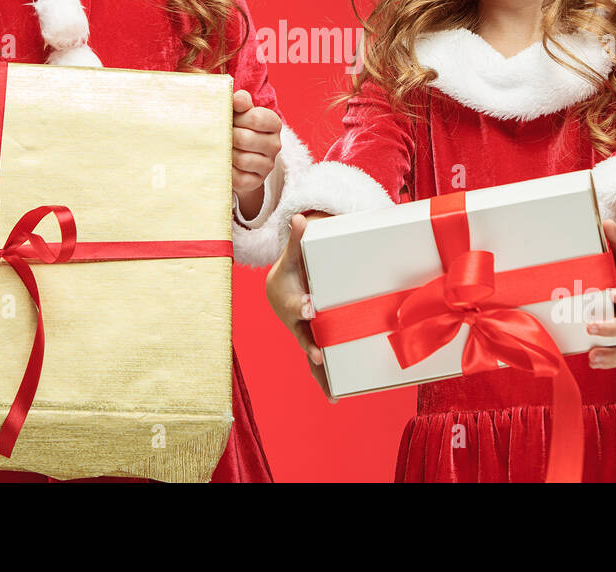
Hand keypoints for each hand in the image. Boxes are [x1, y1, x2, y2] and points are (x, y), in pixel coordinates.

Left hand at [232, 88, 280, 204]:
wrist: (238, 155)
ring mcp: (268, 165)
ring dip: (226, 154)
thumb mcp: (240, 112)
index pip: (256, 118)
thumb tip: (237, 98)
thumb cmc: (237, 127)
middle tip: (220, 135)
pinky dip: (227, 171)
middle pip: (244, 139)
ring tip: (221, 148)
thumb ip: (240, 101)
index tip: (229, 118)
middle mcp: (275, 144)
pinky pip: (239, 179)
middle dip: (227, 136)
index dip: (237, 118)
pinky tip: (224, 163)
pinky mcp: (257, 181)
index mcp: (273, 123)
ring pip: (242, 159)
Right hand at [265, 212, 334, 400]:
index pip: (295, 304)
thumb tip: (298, 218)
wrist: (280, 290)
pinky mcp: (314, 342)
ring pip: (311, 355)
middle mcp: (296, 322)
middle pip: (303, 335)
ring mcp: (305, 335)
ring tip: (332, 391)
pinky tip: (335, 396)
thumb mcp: (292, 255)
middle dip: (311, 344)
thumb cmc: (290, 272)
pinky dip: (326, 380)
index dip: (301, 306)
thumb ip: (296, 240)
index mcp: (290, 300)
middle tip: (320, 354)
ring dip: (320, 372)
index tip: (310, 307)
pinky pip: (320, 364)